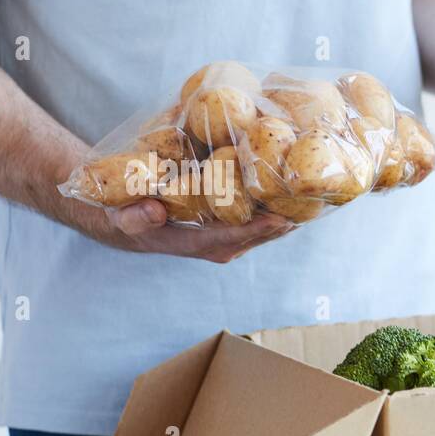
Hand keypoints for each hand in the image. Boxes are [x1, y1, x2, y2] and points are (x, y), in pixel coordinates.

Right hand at [107, 198, 294, 264]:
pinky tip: (293, 190)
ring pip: (265, 229)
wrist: (128, 220)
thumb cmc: (126, 217)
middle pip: (260, 235)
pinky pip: (260, 220)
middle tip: (310, 201)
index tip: (281, 219)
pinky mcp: (231, 228)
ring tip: (312, 195)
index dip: (259, 229)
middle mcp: (220, 245)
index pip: (235, 237)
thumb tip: (154, 211)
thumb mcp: (122, 217)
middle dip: (285, 220)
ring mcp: (228, 239)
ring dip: (287, 214)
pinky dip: (276, 207)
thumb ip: (136, 217)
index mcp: (198, 243)